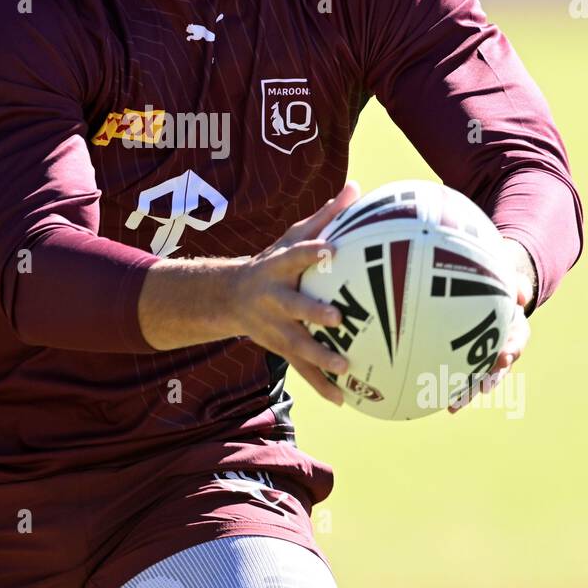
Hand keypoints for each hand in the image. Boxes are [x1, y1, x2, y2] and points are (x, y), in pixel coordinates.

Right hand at [226, 181, 361, 405]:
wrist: (229, 298)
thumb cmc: (273, 262)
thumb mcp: (291, 237)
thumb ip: (325, 217)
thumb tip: (358, 188)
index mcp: (278, 268)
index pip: (294, 256)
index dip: (310, 253)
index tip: (330, 249)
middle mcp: (274, 299)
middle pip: (293, 307)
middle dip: (313, 313)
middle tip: (338, 318)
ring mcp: (275, 327)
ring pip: (297, 344)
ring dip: (319, 357)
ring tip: (344, 367)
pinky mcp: (279, 347)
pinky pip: (302, 369)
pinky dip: (321, 385)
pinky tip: (343, 399)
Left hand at [448, 237, 534, 411]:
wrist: (478, 278)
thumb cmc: (491, 272)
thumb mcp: (503, 268)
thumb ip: (513, 281)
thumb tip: (522, 295)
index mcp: (513, 323)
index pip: (518, 338)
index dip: (513, 348)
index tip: (504, 356)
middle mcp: (500, 341)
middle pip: (497, 366)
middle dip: (489, 379)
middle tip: (482, 388)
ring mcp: (482, 350)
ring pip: (476, 375)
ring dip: (467, 390)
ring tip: (454, 405)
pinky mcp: (462, 354)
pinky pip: (455, 369)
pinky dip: (446, 382)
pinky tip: (429, 395)